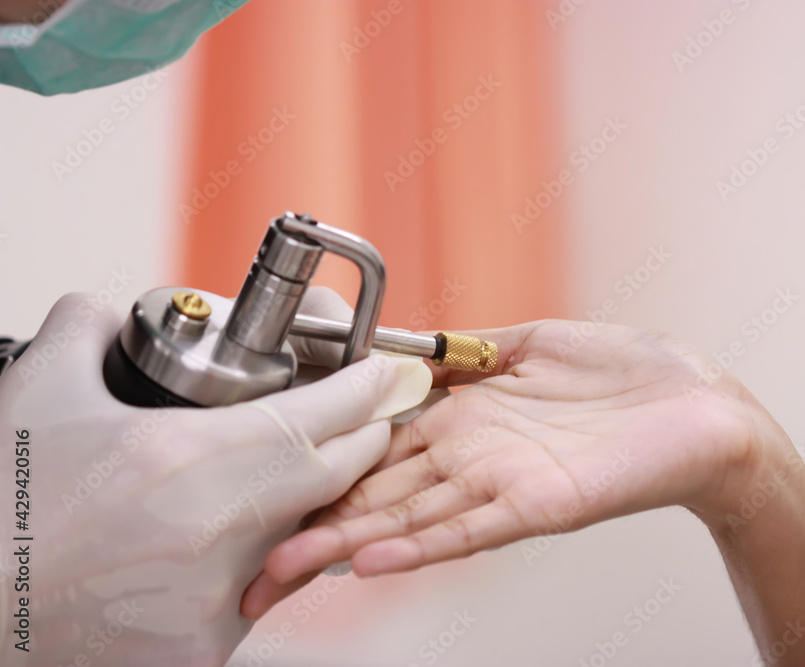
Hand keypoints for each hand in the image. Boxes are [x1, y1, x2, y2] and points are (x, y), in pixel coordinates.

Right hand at [0, 290, 430, 665]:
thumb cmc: (3, 511)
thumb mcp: (38, 397)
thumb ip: (83, 334)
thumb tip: (104, 317)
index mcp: (193, 456)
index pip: (329, 412)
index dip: (366, 386)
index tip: (382, 374)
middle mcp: (222, 529)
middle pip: (341, 473)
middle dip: (359, 438)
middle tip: (352, 418)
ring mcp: (222, 596)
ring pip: (305, 532)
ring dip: (303, 499)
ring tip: (266, 477)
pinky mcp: (207, 648)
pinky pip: (262, 591)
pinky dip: (255, 560)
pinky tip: (220, 542)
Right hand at [241, 319, 790, 618]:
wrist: (701, 406)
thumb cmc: (629, 372)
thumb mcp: (534, 341)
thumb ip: (472, 350)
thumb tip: (414, 346)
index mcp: (467, 417)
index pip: (381, 447)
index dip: (328, 468)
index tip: (275, 484)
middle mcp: (475, 456)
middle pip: (381, 494)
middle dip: (317, 524)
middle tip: (257, 559)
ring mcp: (503, 484)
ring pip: (411, 519)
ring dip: (350, 543)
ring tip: (289, 566)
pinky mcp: (541, 504)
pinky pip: (471, 527)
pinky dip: (421, 544)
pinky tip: (373, 557)